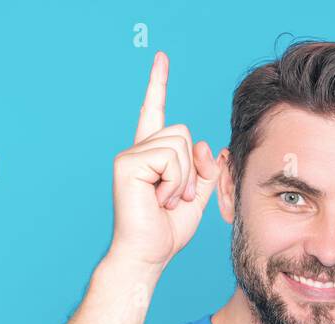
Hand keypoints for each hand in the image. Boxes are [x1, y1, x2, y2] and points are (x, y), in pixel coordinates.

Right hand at [109, 51, 219, 267]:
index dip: (157, 85)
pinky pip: (170, 158)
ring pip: (179, 144)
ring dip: (184, 178)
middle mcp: (137, 150)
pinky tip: (159, 199)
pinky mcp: (127, 164)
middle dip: (191, 167)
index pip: (154, 112)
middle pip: (183, 132)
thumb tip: (206, 145)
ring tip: (167, 200)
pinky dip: (175, 181)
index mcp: (151, 155)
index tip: (161, 58)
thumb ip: (205, 168)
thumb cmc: (168, 230)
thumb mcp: (197, 195)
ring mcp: (129, 155)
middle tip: (177, 197)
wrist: (148, 254)